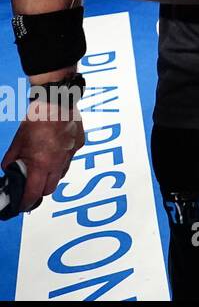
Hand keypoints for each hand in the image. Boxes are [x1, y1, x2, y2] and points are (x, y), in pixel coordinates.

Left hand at [3, 95, 84, 211]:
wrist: (57, 100)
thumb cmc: (36, 120)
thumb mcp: (17, 143)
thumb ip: (12, 161)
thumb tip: (10, 171)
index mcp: (42, 164)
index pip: (34, 193)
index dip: (26, 202)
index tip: (21, 206)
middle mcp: (59, 162)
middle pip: (50, 188)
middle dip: (39, 190)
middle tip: (30, 186)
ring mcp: (72, 154)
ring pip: (61, 174)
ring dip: (51, 175)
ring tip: (42, 165)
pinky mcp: (79, 144)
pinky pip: (69, 158)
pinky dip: (61, 159)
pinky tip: (54, 148)